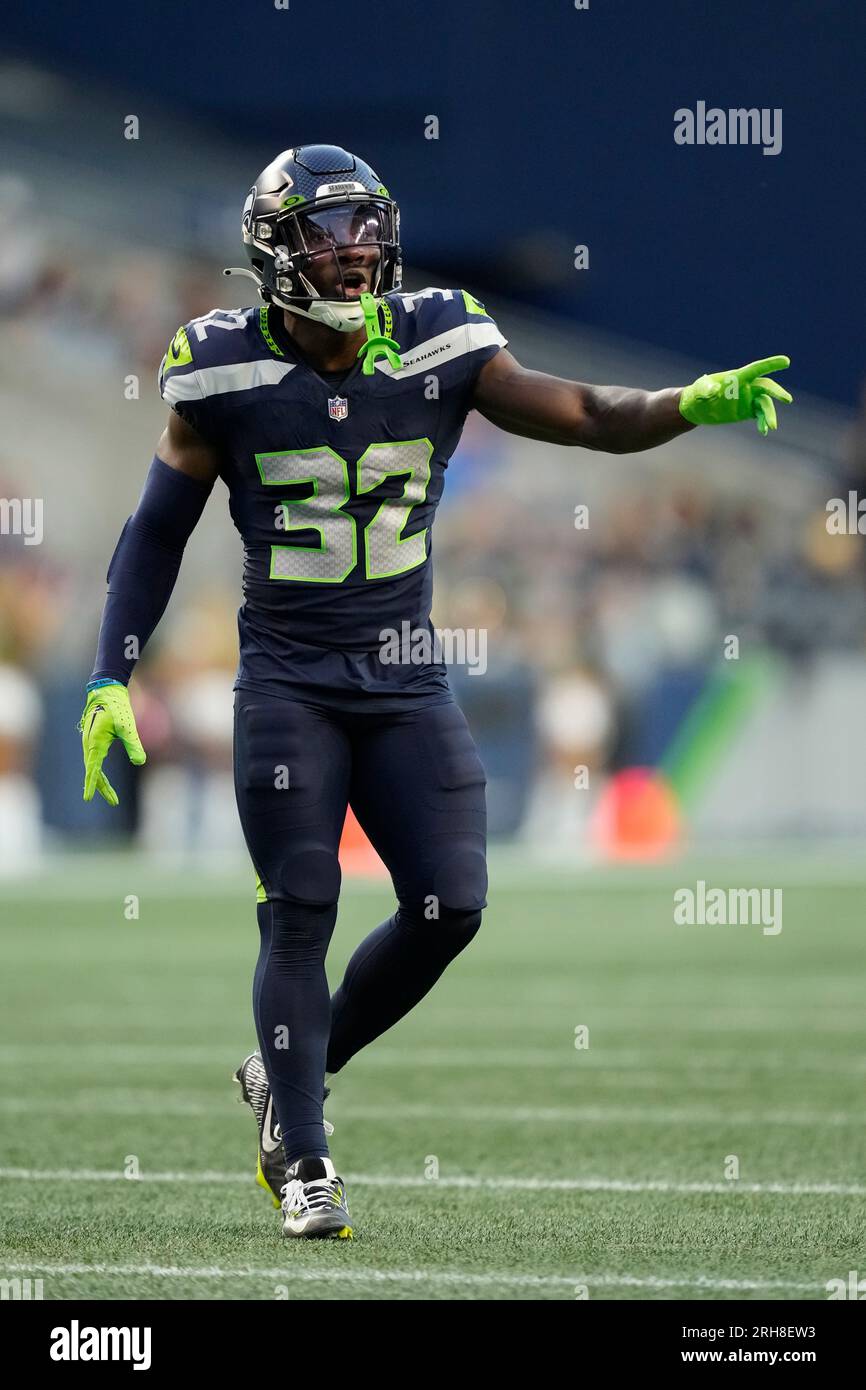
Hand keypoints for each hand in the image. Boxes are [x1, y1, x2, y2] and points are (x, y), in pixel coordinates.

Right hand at [80, 683, 146, 805]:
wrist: (107, 690)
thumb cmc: (117, 707)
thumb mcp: (128, 726)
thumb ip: (133, 744)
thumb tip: (140, 762)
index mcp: (95, 742)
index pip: (93, 769)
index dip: (91, 784)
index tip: (88, 799)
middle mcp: (89, 744)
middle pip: (93, 771)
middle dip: (103, 788)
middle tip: (115, 802)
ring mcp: (89, 742)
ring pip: (93, 767)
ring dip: (101, 782)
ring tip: (112, 796)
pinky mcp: (93, 740)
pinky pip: (94, 760)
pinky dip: (98, 772)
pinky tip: (103, 779)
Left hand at [679, 356, 791, 435]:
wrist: (696, 407)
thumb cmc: (697, 393)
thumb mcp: (699, 391)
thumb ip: (707, 389)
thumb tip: (714, 392)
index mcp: (737, 377)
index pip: (756, 369)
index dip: (770, 365)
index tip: (786, 361)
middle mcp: (746, 386)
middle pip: (766, 387)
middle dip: (777, 393)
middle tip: (787, 400)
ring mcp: (748, 399)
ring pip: (765, 404)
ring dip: (769, 415)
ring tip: (771, 427)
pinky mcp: (747, 411)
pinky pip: (760, 415)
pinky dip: (763, 422)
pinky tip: (764, 430)